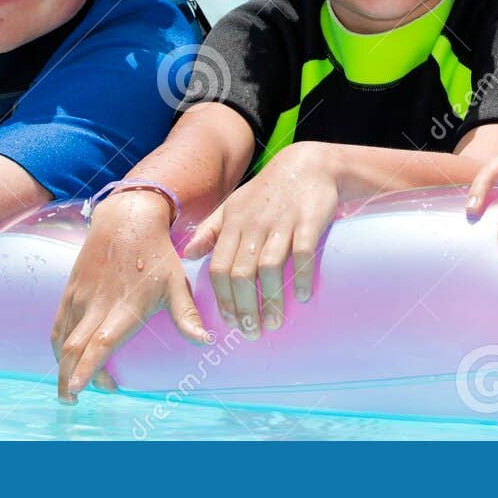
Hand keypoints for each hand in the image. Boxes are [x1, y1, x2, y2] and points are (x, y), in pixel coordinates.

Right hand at [50, 190, 209, 400]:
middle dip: (69, 379)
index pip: (100, 344)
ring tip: (71, 386)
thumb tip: (205, 342)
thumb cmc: (157, 255)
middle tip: (73, 400)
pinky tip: (65, 358)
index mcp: (124, 307)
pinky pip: (58, 326)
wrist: (127, 219)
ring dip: (63, 366)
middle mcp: (97, 305)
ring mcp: (80, 298)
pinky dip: (58, 347)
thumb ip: (187, 315)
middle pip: (74, 349)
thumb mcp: (177, 284)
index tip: (77, 390)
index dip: (87, 368)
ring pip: (62, 340)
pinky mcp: (70, 292)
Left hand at [183, 140, 339, 337]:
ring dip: (271, 300)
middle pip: (241, 273)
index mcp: (234, 223)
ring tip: (273, 324)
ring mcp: (282, 222)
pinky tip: (302, 297)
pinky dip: (301, 277)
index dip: (222, 298)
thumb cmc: (266, 192)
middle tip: (251, 332)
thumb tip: (188, 255)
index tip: (229, 323)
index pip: (220, 267)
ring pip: (269, 267)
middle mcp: (254, 224)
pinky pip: (302, 253)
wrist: (308, 164)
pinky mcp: (309, 220)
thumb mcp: (234, 205)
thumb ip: (211, 230)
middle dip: (244, 308)